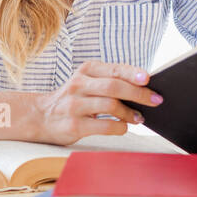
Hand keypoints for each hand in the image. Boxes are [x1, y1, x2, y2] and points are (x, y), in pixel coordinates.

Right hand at [31, 60, 162, 145]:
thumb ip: (108, 81)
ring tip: (139, 117)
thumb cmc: (72, 99)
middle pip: (114, 86)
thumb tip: (143, 87)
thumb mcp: (86, 82)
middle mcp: (78, 85)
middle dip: (138, 94)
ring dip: (130, 112)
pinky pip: (104, 126)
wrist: (40, 116)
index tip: (148, 78)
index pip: (114, 69)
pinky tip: (123, 127)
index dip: (132, 73)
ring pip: (110, 105)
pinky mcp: (74, 126)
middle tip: (155, 100)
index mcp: (85, 71)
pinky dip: (119, 127)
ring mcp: (75, 105)